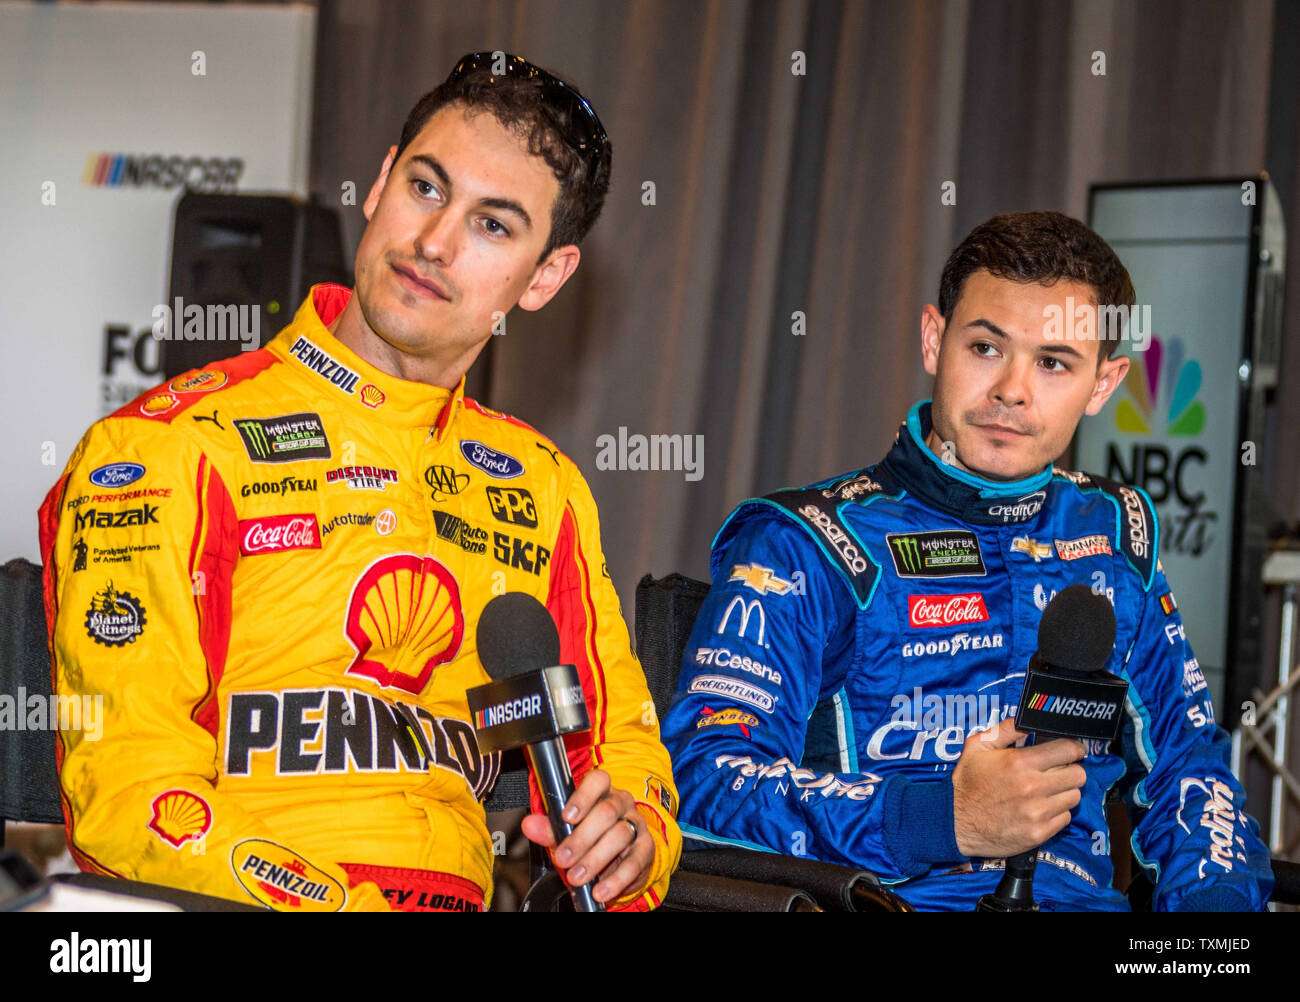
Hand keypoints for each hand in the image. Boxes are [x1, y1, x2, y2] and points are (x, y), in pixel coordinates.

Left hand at [520, 769, 653, 904]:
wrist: (619, 859)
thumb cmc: (591, 837)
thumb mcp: (567, 831)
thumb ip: (549, 828)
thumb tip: (530, 825)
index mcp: (603, 792)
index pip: (598, 781)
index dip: (583, 796)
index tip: (567, 816)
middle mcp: (622, 804)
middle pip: (606, 812)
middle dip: (581, 838)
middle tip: (563, 858)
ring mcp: (637, 825)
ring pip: (620, 836)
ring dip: (595, 859)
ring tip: (577, 877)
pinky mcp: (646, 850)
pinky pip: (635, 862)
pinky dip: (616, 879)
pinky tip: (600, 890)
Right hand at [952, 716, 1086, 857]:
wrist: (954, 823)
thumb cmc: (966, 783)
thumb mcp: (977, 747)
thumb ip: (1006, 730)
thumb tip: (1029, 721)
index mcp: (1020, 762)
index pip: (1068, 750)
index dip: (1072, 748)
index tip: (1069, 750)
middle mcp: (1033, 787)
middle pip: (1078, 775)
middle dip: (1070, 770)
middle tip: (1056, 771)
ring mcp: (1038, 813)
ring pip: (1074, 797)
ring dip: (1063, 792)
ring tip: (1045, 791)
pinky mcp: (1039, 833)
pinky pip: (1065, 818)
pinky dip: (1056, 812)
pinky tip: (1039, 808)